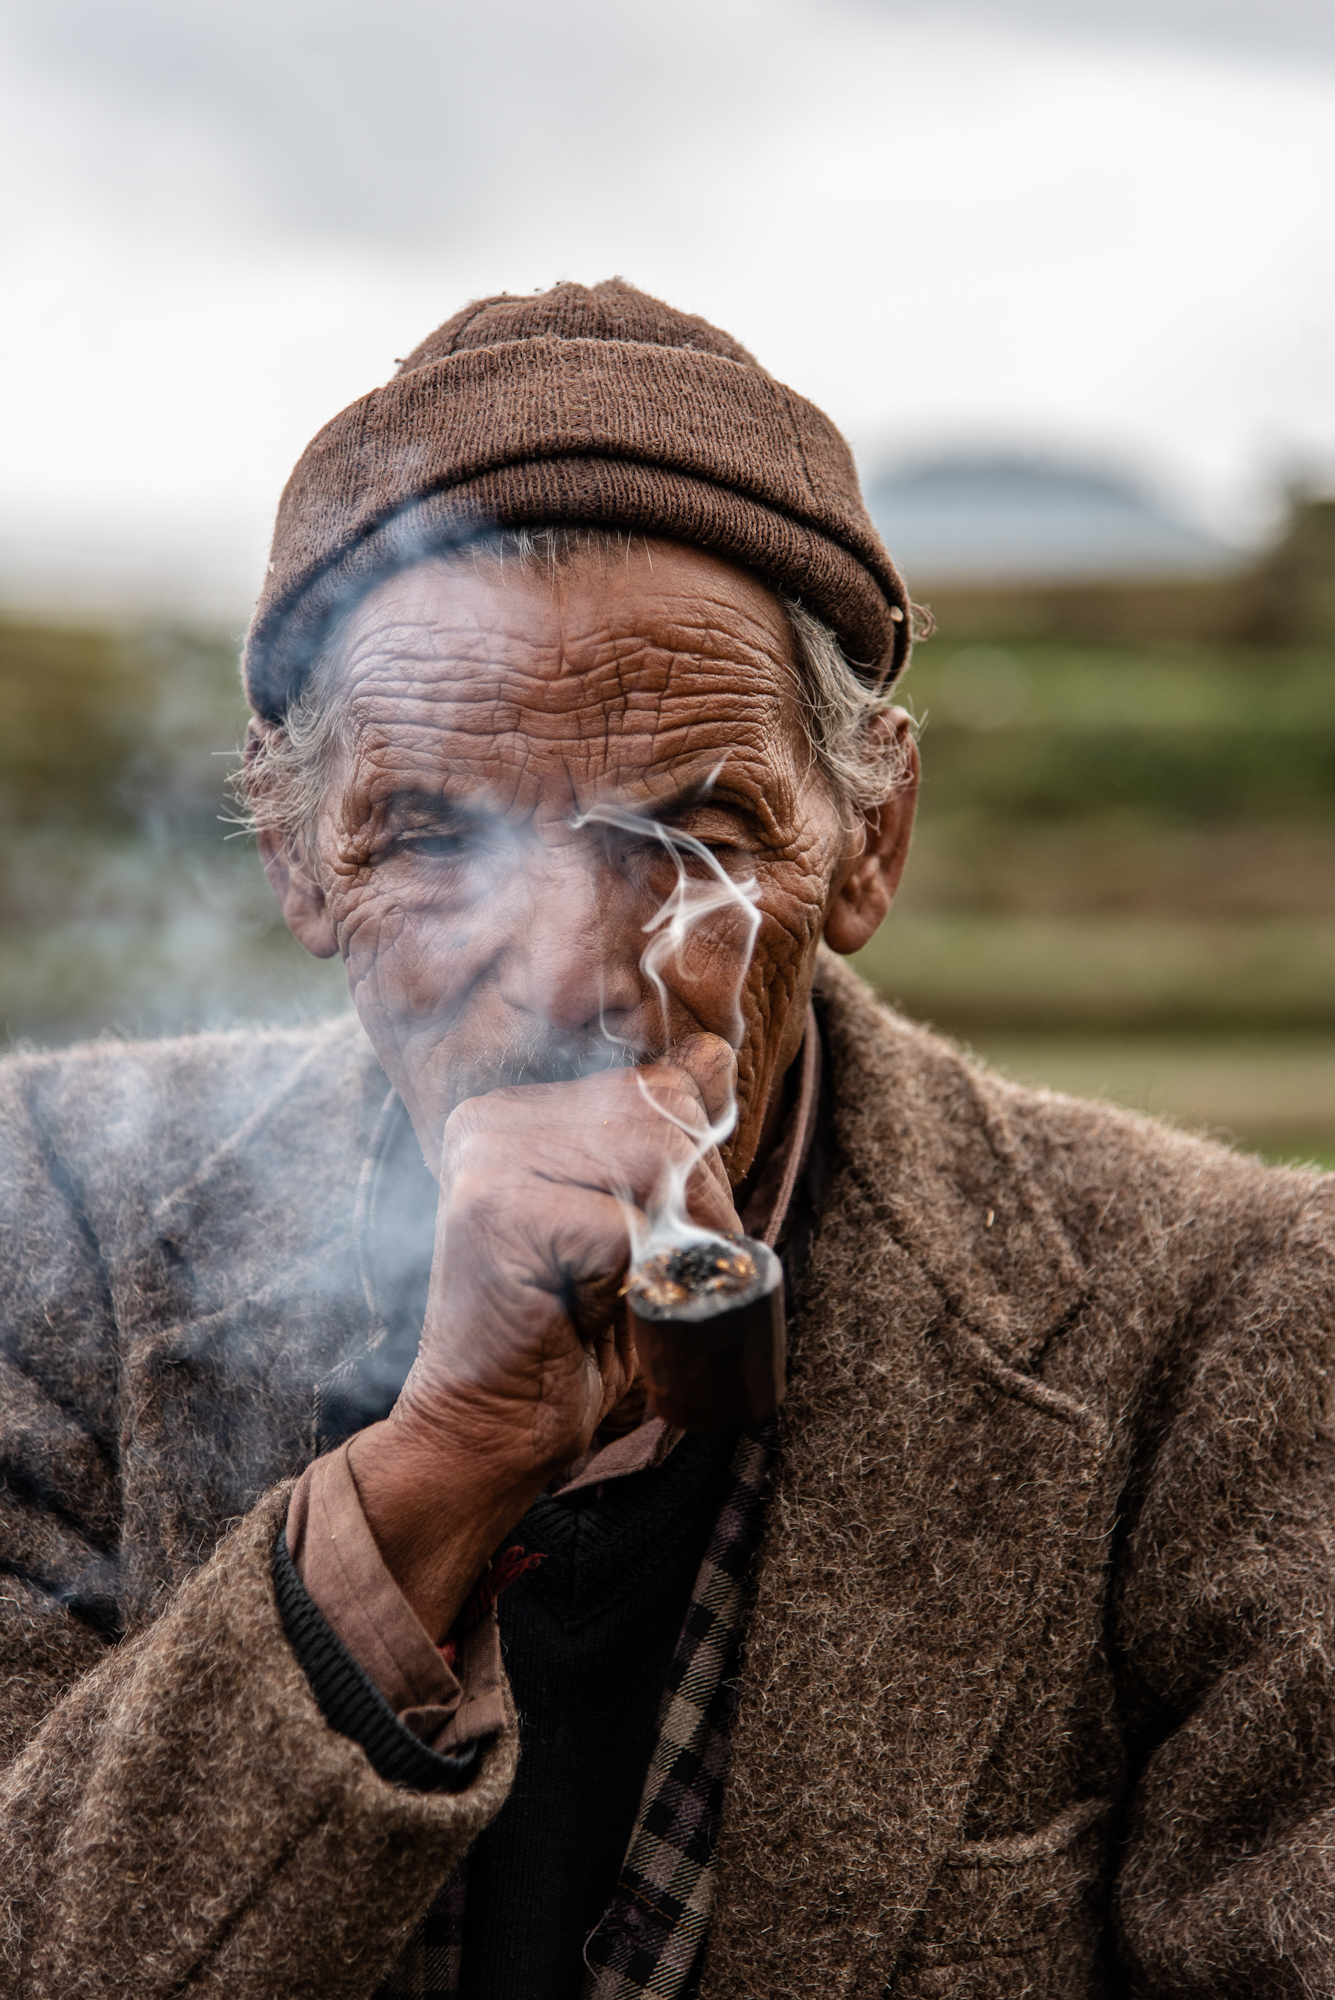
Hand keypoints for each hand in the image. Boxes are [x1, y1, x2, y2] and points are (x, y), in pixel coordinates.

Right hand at [348, 1033, 738, 1639]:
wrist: (487, 1432)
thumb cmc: (568, 1337)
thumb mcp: (633, 1222)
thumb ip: (665, 1139)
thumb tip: (716, 1054)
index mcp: (513, 1110)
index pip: (655, 1087)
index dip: (694, 1163)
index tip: (664, 1231)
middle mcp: (490, 1119)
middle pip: (662, 1118)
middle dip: (697, 1202)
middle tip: (663, 1273)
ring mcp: (488, 1159)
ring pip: (653, 1162)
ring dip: (676, 1238)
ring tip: (637, 1290)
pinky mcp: (500, 1213)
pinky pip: (627, 1224)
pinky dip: (639, 1276)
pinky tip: (596, 1308)